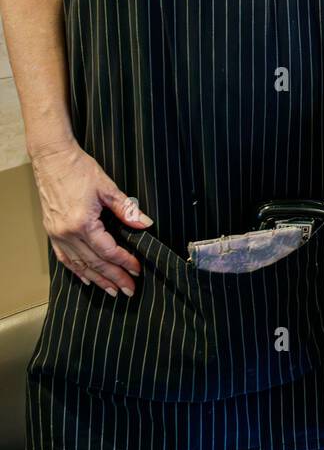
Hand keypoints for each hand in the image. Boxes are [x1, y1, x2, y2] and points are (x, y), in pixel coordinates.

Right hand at [30, 141, 152, 296]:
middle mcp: (67, 233)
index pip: (108, 251)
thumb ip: (127, 210)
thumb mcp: (108, 188)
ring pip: (79, 264)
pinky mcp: (51, 231)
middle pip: (94, 263)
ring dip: (97, 279)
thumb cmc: (79, 169)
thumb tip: (145, 225)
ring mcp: (57, 234)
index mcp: (82, 223)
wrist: (53, 158)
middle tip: (129, 290)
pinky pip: (64, 257)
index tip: (137, 269)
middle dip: (113, 278)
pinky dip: (76, 270)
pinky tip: (86, 278)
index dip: (124, 262)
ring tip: (112, 290)